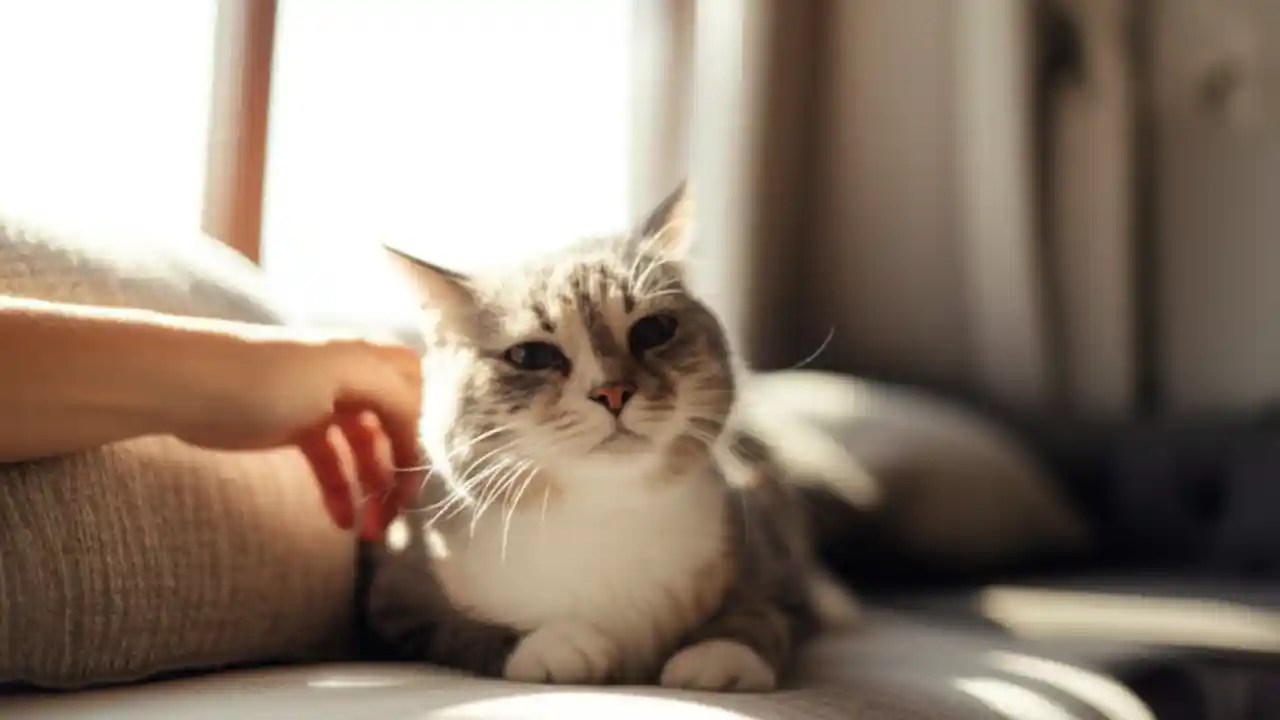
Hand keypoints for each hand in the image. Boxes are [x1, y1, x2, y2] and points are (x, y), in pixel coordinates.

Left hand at [171, 331, 425, 539]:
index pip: (413, 399)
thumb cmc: (265, 374)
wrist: (185, 384)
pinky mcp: (294, 429)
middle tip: (398, 511)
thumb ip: (391, 394)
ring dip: (372, 488)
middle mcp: (350, 378)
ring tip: (372, 532)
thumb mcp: (341, 372)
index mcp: (366, 358)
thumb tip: (416, 425)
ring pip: (363, 450)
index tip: (409, 481)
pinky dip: (339, 490)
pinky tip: (341, 521)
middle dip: (400, 468)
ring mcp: (321, 405)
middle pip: (393, 426)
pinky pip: (331, 463)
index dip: (417, 438)